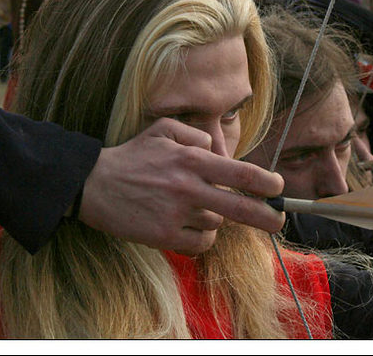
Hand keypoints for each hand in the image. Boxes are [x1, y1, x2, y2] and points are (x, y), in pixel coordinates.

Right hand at [78, 118, 285, 254]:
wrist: (93, 184)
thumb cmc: (133, 155)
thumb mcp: (164, 130)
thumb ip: (197, 135)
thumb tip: (219, 150)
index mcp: (191, 160)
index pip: (241, 174)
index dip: (267, 184)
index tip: (277, 189)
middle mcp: (188, 187)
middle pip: (241, 208)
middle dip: (267, 217)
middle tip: (279, 221)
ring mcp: (176, 214)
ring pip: (217, 224)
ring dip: (215, 218)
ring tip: (194, 208)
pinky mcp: (164, 236)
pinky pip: (200, 242)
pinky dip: (202, 237)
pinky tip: (190, 226)